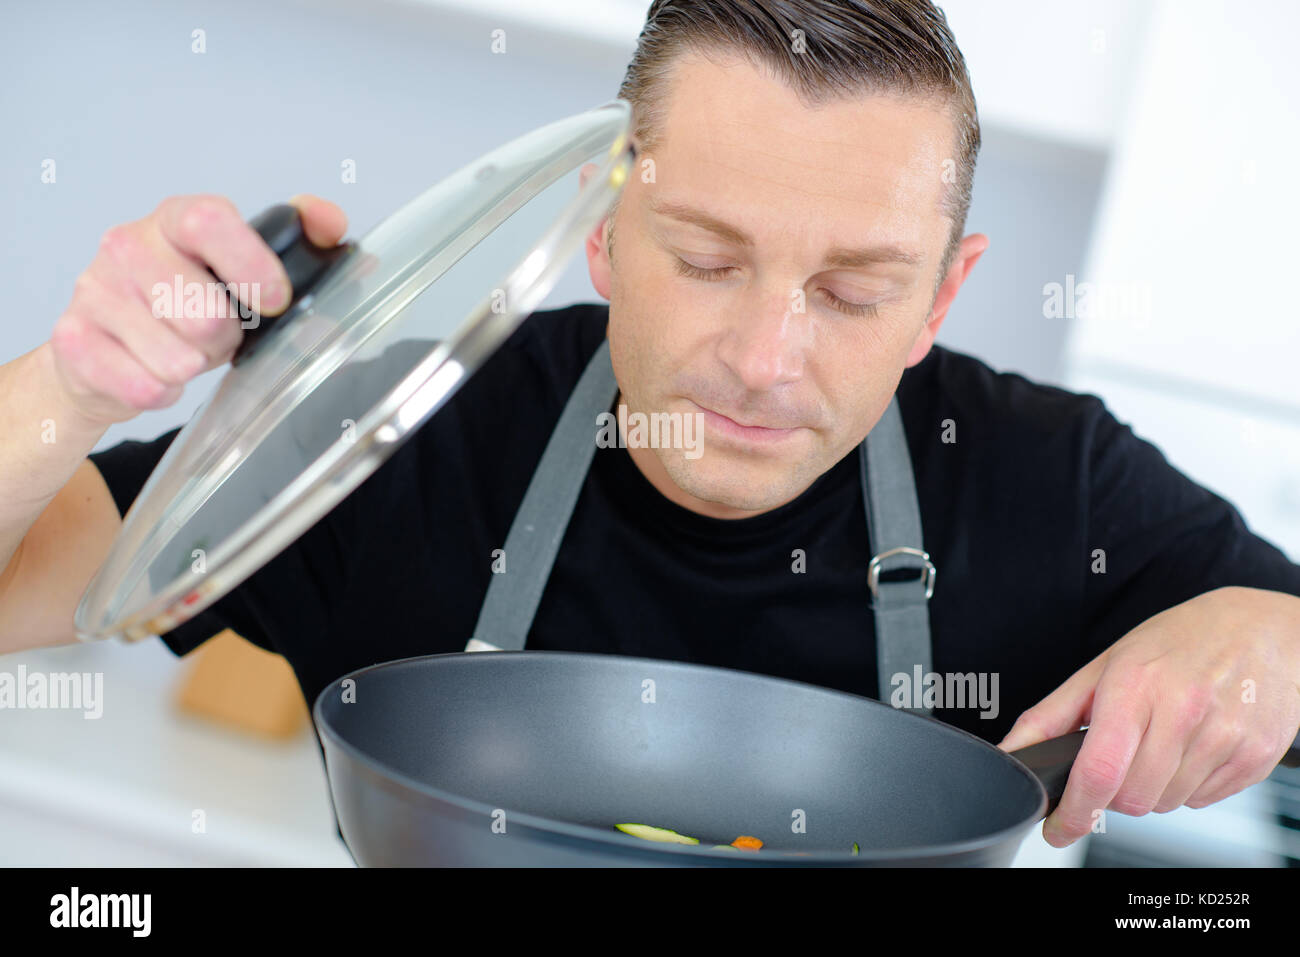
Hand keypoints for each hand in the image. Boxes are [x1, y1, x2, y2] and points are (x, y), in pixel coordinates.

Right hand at [48, 193, 346, 427]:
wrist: (103, 349)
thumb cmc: (185, 305)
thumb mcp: (242, 269)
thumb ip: (296, 239)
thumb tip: (331, 223)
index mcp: (176, 218)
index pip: (210, 222)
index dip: (252, 268)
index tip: (274, 302)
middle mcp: (126, 244)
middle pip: (204, 314)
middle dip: (225, 339)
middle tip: (216, 333)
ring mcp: (94, 289)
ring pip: (177, 359)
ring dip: (191, 367)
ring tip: (180, 350)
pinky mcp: (72, 339)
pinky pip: (145, 388)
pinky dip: (160, 392)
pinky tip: (150, 371)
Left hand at [996, 585, 1299, 846]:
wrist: (1257, 628)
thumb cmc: (1177, 641)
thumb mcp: (1104, 666)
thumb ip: (1052, 715)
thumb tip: (1011, 752)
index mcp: (1136, 685)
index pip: (1099, 770)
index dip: (1074, 810)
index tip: (1060, 826)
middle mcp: (1183, 710)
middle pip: (1132, 798)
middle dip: (1115, 791)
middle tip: (1123, 755)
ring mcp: (1224, 736)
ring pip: (1166, 803)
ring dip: (1152, 787)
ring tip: (1162, 741)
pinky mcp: (1254, 757)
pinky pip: (1202, 800)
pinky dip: (1187, 784)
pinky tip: (1191, 745)